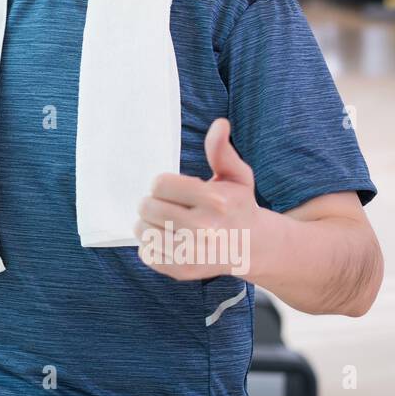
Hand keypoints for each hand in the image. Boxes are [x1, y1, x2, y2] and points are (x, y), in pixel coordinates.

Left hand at [132, 118, 259, 279]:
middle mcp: (203, 229)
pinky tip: (168, 240)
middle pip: (147, 207)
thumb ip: (221, 150)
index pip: (159, 185)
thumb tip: (219, 124)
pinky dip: (151, 245)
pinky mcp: (182, 271)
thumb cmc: (238, 205)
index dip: (161, 184)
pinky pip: (146, 253)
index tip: (171, 189)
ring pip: (143, 231)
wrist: (251, 246)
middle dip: (152, 203)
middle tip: (164, 205)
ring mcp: (192, 253)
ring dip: (146, 224)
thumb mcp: (236, 175)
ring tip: (163, 222)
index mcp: (214, 201)